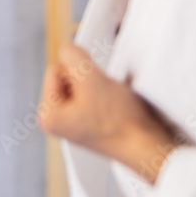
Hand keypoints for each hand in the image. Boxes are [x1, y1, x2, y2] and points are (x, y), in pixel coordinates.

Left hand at [38, 44, 179, 182]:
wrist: (148, 146)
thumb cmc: (120, 122)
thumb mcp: (91, 79)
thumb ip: (73, 56)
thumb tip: (68, 50)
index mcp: (47, 115)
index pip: (55, 69)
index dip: (78, 71)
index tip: (95, 89)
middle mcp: (55, 122)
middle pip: (66, 76)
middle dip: (87, 79)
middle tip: (104, 97)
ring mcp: (73, 122)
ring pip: (81, 84)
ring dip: (97, 86)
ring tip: (110, 104)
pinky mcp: (89, 122)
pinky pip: (92, 95)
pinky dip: (104, 95)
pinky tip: (113, 109)